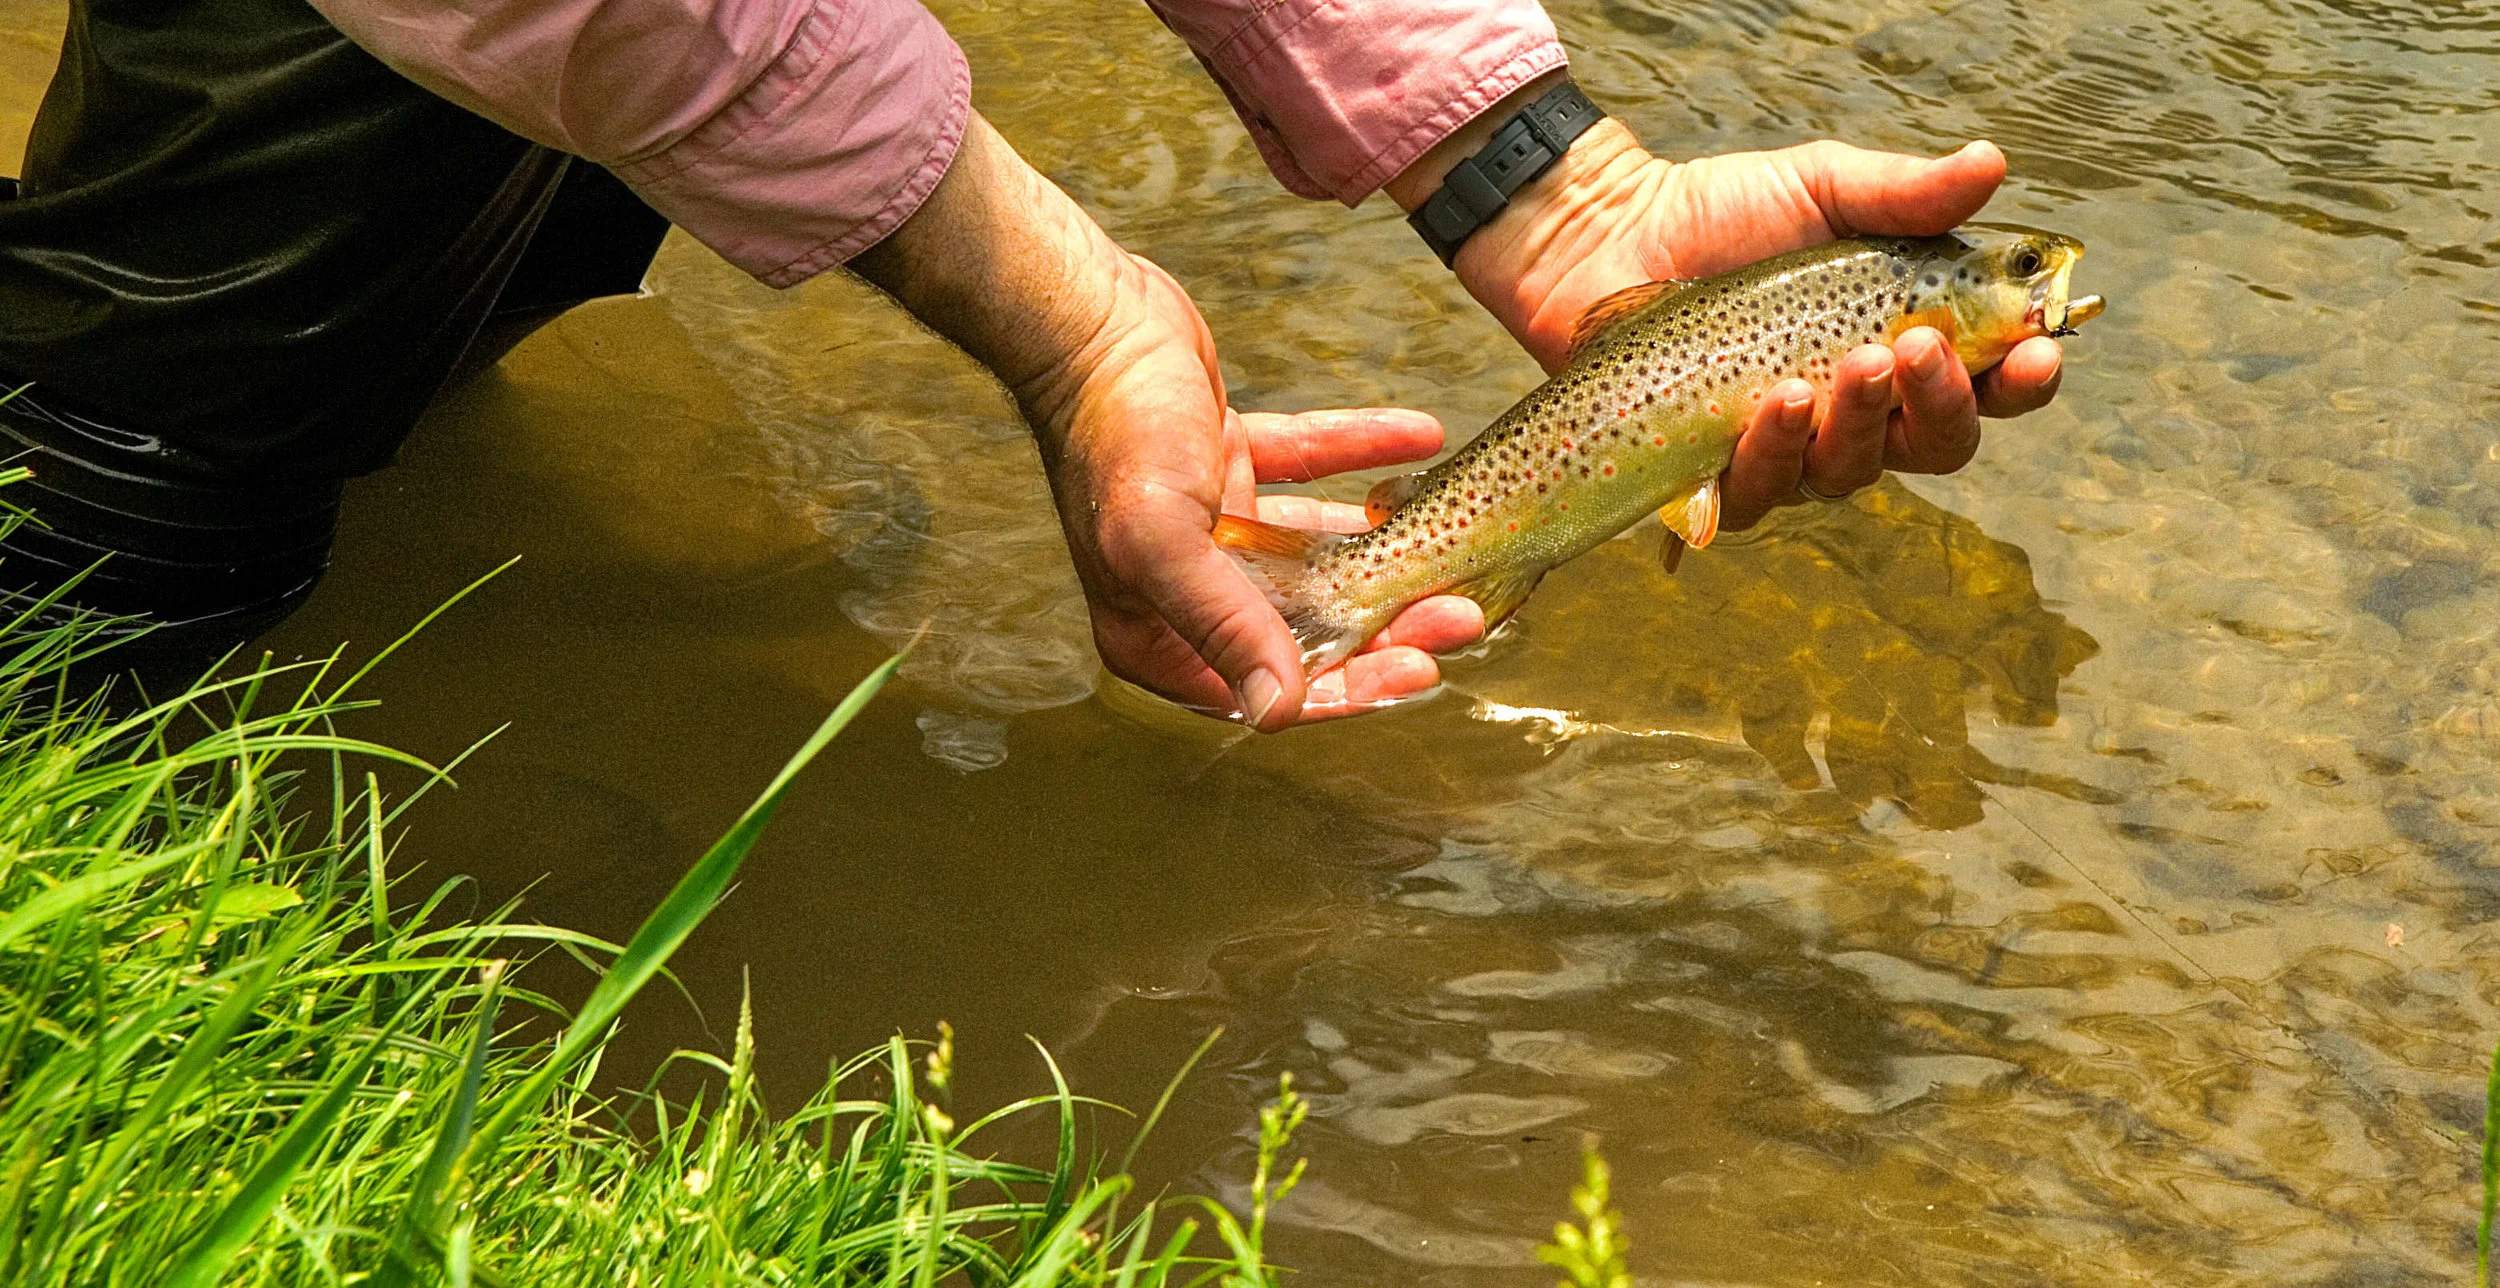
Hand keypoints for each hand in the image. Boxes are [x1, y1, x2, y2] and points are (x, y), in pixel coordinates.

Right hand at [854, 115, 1482, 730]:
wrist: (1086, 316)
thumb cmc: (1108, 429)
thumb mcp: (1164, 538)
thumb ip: (1226, 624)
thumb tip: (1279, 710)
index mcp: (1153, 629)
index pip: (1265, 687)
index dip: (1349, 687)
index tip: (1421, 668)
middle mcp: (1184, 587)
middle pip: (1304, 627)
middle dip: (1386, 623)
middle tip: (1459, 612)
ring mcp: (1211, 524)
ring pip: (1318, 553)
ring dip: (1385, 548)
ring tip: (1454, 536)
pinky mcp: (1231, 461)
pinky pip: (1311, 468)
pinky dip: (1363, 455)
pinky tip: (1420, 438)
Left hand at [1388, 79, 2065, 531]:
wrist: (1610, 236)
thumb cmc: (1721, 212)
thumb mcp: (1819, 186)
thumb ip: (1903, 191)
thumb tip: (1992, 164)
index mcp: (1903, 344)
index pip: (1989, 385)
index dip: (2024, 380)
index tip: (2039, 352)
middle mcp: (1859, 411)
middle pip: (1935, 445)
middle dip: (1938, 404)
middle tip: (1913, 346)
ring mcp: (1790, 449)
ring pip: (1852, 474)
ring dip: (1856, 425)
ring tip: (1833, 369)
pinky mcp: (1717, 474)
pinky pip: (1762, 494)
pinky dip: (1774, 454)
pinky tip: (1772, 406)